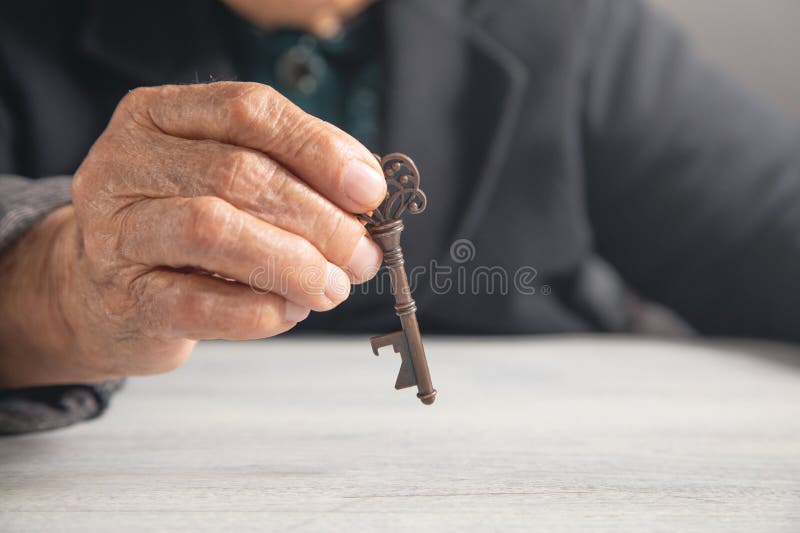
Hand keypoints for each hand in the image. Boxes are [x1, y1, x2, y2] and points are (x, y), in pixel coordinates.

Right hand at [0, 82, 385, 386]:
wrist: (105, 293)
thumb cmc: (184, 229)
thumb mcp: (228, 182)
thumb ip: (291, 174)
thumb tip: (366, 193)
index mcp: (160, 114)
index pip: (248, 110)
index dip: (319, 148)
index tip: (369, 191)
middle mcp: (126, 162)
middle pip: (238, 174)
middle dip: (318, 218)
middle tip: (363, 255)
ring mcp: (114, 231)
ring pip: (212, 230)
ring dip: (291, 263)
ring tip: (332, 287)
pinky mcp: (120, 297)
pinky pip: (196, 303)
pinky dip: (257, 310)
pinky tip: (290, 311)